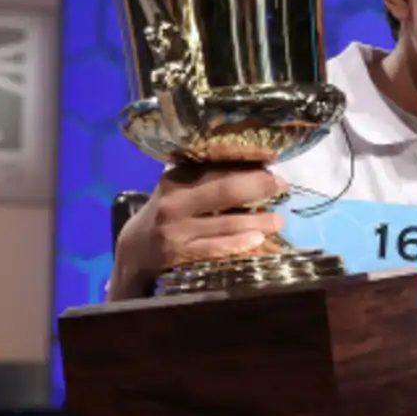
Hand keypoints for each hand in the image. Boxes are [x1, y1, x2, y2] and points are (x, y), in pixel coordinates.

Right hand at [110, 164, 287, 296]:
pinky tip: (257, 240)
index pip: (217, 168)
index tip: (272, 163)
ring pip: (225, 223)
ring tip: (278, 220)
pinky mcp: (179, 252)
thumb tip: (255, 166)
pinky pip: (214, 248)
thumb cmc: (167, 213)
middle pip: (224, 191)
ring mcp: (176, 228)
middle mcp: (175, 201)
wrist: (134, 249)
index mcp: (177, 178)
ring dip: (257, 221)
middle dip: (258, 187)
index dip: (248, 165)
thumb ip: (206, 179)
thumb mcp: (178, 189)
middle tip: (282, 186)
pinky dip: (237, 244)